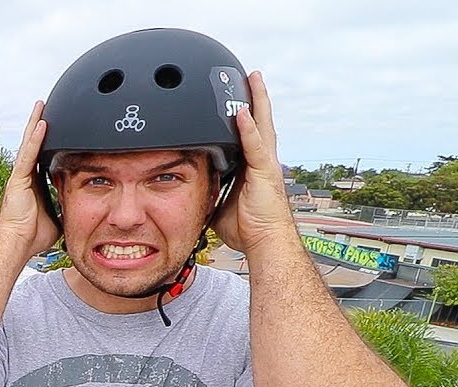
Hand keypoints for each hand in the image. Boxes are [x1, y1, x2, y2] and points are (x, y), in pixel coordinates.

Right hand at [0, 101, 58, 258]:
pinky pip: (28, 155)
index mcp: (33, 184)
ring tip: (42, 105)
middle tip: (45, 106)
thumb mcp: (57, 218)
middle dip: (39, 125)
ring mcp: (20, 177)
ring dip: (35, 124)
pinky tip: (41, 123)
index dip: (46, 141)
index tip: (53, 128)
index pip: (41, 156)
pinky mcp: (18, 179)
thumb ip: (66, 209)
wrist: (19, 244)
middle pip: (33, 145)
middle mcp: (24, 177)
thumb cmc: (32, 236)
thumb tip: (81, 212)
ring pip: (29, 144)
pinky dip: (35, 139)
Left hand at [211, 72, 298, 253]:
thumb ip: (209, 189)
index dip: (243, 115)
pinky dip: (248, 127)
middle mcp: (262, 160)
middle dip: (254, 98)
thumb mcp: (220, 203)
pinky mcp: (265, 171)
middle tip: (249, 75)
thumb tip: (191, 187)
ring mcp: (266, 164)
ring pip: (260, 125)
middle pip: (257, 122)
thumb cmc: (247, 227)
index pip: (246, 134)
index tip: (236, 96)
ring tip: (251, 78)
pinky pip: (255, 145)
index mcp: (251, 166)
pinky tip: (240, 111)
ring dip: (256, 102)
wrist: (264, 241)